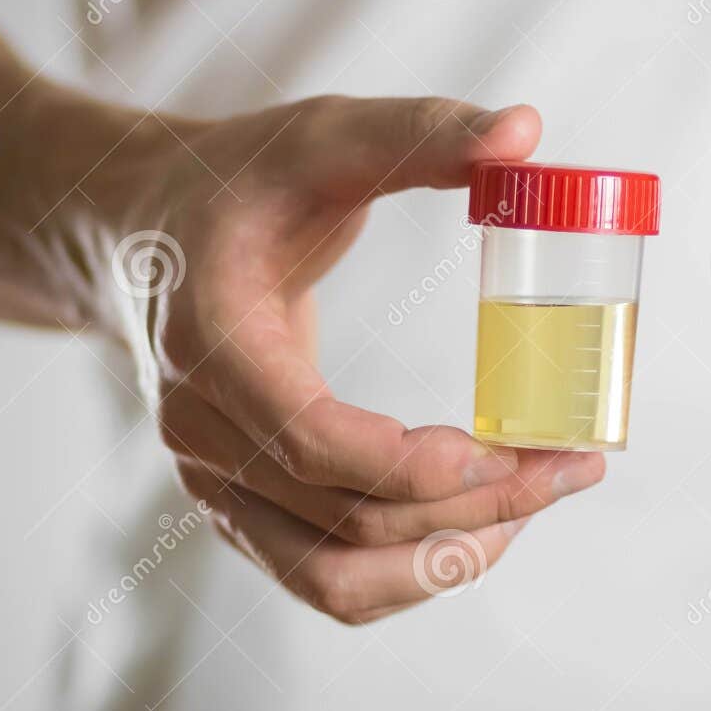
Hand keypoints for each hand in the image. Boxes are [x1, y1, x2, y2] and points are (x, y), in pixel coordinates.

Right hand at [92, 96, 604, 623]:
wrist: (139, 231)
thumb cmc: (236, 181)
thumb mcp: (322, 135)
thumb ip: (420, 132)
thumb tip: (526, 129)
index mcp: (210, 340)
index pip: (308, 438)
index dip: (413, 462)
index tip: (511, 448)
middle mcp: (200, 431)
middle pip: (347, 517)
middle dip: (475, 506)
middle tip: (571, 467)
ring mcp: (213, 481)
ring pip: (335, 579)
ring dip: (447, 559)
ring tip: (533, 506)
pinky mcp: (239, 508)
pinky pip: (324, 581)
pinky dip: (409, 575)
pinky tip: (477, 526)